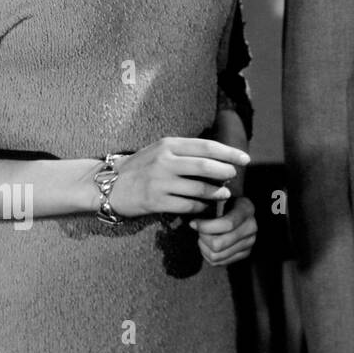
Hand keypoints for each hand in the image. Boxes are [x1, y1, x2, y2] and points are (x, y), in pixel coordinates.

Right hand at [109, 137, 248, 218]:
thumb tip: (220, 157)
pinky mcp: (155, 201)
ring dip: (215, 192)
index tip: (245, 159)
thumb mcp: (161, 150)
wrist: (108, 185)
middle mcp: (164, 161)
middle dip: (225, 172)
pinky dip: (200, 207)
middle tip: (234, 176)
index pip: (206, 146)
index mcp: (169, 145)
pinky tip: (204, 206)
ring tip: (223, 193)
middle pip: (205, 166)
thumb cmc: (141, 167)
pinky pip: (186, 206)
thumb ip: (187, 152)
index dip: (229, 153)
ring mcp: (159, 182)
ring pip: (198, 189)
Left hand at [193, 196, 256, 265]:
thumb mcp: (219, 196)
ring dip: (204, 247)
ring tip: (203, 237)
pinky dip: (208, 255)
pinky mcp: (244, 253)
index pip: (227, 224)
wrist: (238, 208)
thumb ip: (209, 204)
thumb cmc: (224, 201)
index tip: (194, 223)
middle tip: (199, 231)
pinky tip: (208, 244)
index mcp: (246, 209)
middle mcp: (251, 227)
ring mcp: (249, 242)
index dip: (206, 226)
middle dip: (203, 238)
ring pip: (216, 256)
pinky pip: (218, 262)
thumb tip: (193, 223)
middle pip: (219, 244)